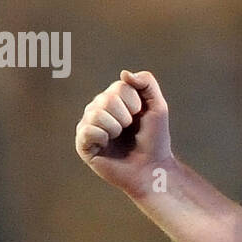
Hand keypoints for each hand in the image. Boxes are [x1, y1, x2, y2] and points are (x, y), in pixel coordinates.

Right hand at [75, 70, 172, 196]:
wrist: (151, 168)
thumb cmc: (154, 139)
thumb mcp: (158, 107)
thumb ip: (147, 83)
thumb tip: (124, 73)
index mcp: (114, 98)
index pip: (120, 87)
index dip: (135, 104)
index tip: (140, 116)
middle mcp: (98, 109)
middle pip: (107, 99)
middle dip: (125, 117)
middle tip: (128, 130)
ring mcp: (88, 125)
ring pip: (97, 114)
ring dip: (115, 128)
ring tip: (119, 138)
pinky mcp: (83, 144)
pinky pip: (88, 130)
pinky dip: (103, 137)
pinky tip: (107, 145)